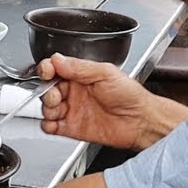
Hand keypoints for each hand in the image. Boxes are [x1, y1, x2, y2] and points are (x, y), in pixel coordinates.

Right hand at [37, 53, 156, 150]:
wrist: (141, 121)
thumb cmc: (130, 95)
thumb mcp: (105, 73)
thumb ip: (79, 66)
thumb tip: (57, 59)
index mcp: (80, 75)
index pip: (54, 68)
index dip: (47, 69)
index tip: (47, 72)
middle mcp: (74, 92)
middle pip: (47, 89)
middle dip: (46, 91)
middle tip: (56, 95)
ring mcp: (72, 110)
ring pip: (46, 107)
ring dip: (47, 108)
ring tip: (58, 109)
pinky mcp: (72, 128)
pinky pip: (51, 127)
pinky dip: (47, 125)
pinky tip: (55, 123)